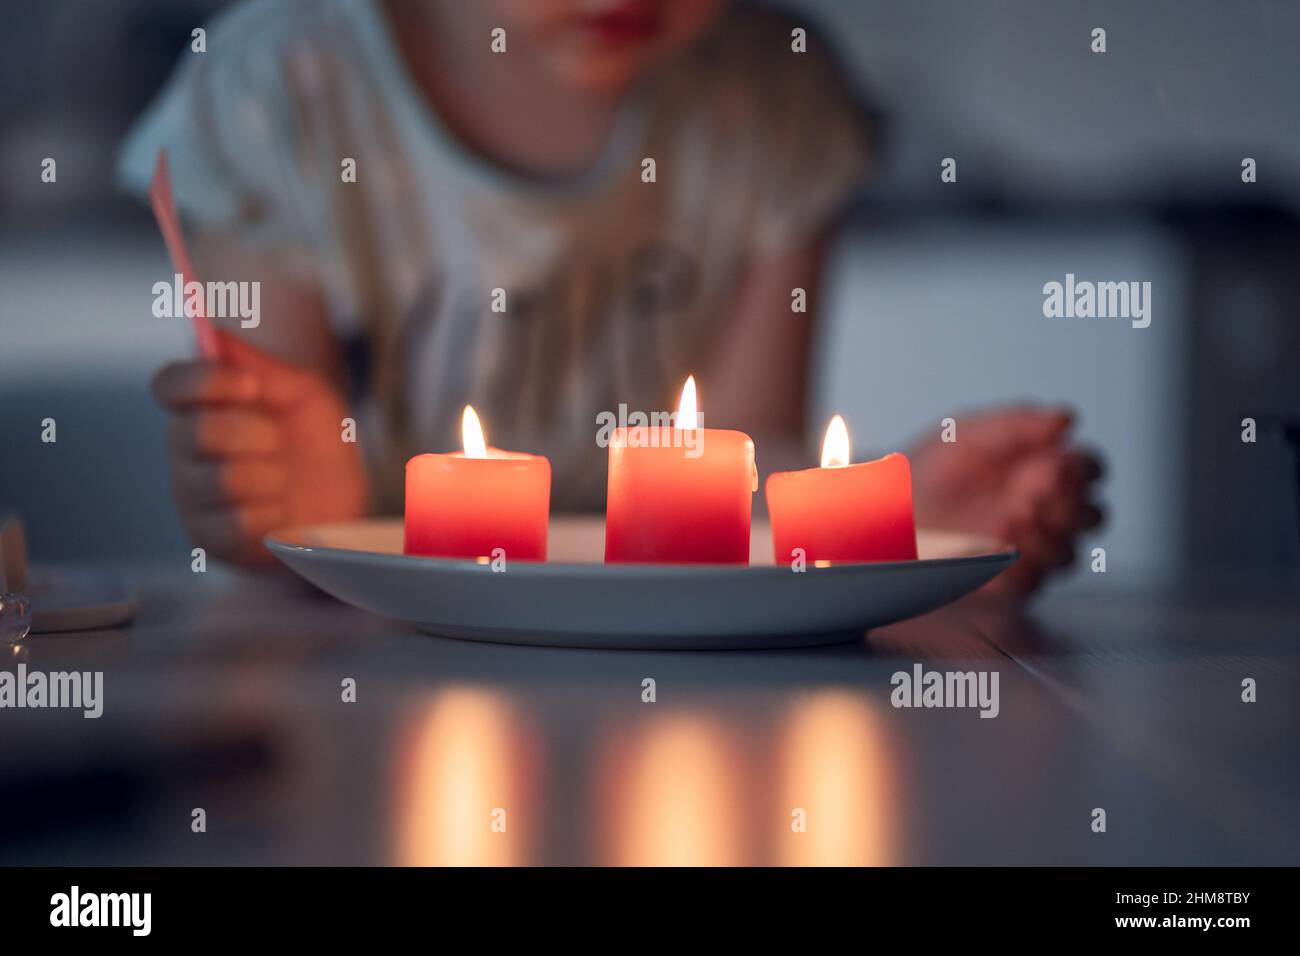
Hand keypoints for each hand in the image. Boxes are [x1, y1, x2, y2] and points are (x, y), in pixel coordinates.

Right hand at [151, 331, 369, 564]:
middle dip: (258, 433)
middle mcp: (184, 450)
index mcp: (201, 407)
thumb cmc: (317, 447)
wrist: (343, 509)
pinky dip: (274, 514)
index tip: (250, 385)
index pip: (170, 384)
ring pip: (226, 479)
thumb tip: (215, 337)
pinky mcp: (206, 539)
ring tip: (282, 482)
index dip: (204, 381)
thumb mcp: (306, 397)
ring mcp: (190, 496)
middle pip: (200, 431)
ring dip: (272, 477)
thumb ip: (264, 368)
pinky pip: (238, 522)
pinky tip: (280, 513)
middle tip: (279, 442)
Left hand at [909, 406, 1103, 597]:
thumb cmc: (930, 470)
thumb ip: (1016, 424)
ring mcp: (1028, 548)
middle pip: (1091, 516)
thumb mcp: (966, 436)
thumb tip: (1065, 418)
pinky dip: (1022, 566)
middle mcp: (1044, 511)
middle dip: (1071, 505)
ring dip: (1047, 536)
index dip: (1083, 469)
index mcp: (1043, 469)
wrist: (886, 509)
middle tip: (1034, 492)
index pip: (1089, 471)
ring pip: (1068, 554)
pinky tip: (999, 546)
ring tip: (1010, 517)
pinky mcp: (1006, 579)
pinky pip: (1033, 583)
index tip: (1058, 464)